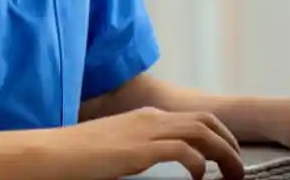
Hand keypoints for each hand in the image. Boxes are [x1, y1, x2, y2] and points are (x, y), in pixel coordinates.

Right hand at [50, 106, 244, 179]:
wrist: (52, 153)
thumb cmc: (78, 154)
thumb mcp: (117, 144)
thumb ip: (138, 145)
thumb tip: (153, 155)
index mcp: (147, 116)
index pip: (195, 117)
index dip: (218, 135)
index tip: (226, 156)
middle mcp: (151, 117)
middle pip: (207, 121)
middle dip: (229, 143)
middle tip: (237, 168)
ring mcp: (147, 131)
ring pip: (203, 133)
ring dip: (223, 154)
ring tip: (231, 175)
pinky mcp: (141, 150)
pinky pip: (184, 152)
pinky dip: (199, 164)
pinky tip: (200, 178)